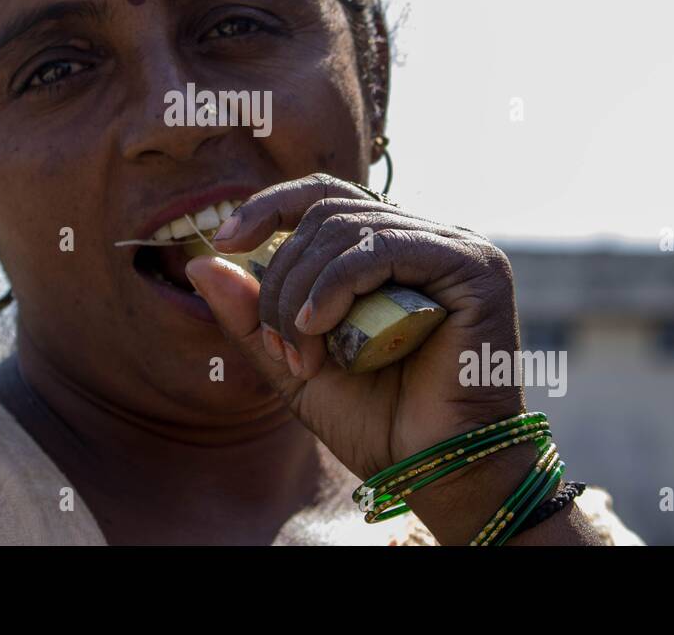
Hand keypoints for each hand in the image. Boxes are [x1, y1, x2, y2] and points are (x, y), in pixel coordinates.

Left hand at [186, 173, 531, 541]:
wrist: (439, 475)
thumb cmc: (378, 423)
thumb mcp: (294, 364)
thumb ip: (251, 315)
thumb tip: (200, 262)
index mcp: (388, 251)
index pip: (323, 197)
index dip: (269, 207)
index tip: (224, 242)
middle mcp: (424, 239)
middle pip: (326, 214)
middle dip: (283, 278)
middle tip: (281, 346)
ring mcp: (452, 248)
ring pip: (348, 229)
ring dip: (305, 292)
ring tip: (303, 354)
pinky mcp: (474, 267)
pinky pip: (384, 248)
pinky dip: (337, 283)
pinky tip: (317, 326)